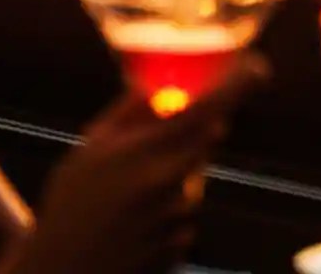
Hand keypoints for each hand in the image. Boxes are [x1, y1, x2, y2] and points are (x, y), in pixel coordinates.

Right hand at [10, 53, 268, 273]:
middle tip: (146, 148)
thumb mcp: (90, 147)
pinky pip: (185, 214)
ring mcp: (178, 218)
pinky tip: (131, 225)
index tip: (258, 67)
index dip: (237, 86)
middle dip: (190, 133)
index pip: (206, 110)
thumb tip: (155, 85)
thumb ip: (129, 113)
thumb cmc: (69, 204)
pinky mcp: (181, 245)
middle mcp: (169, 183)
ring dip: (171, 177)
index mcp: (146, 152)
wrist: (62, 271)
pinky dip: (165, 212)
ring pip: (193, 178)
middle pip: (207, 140)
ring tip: (124, 198)